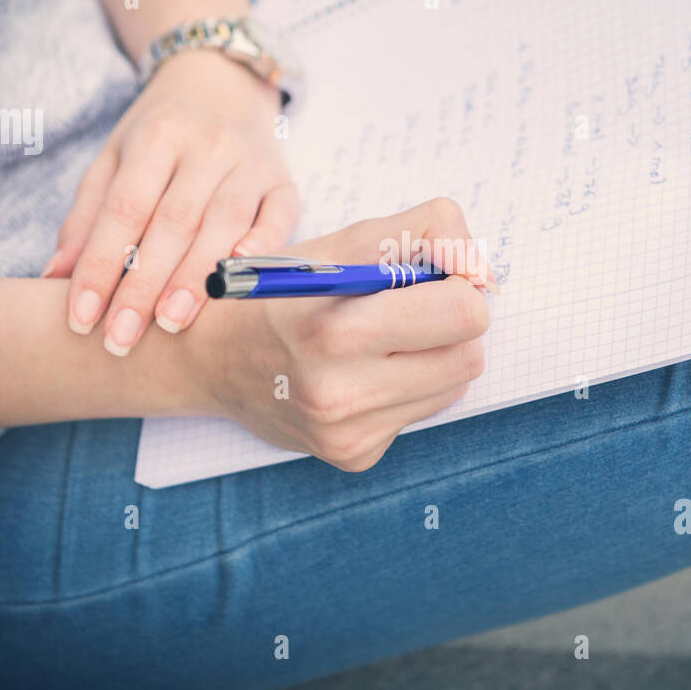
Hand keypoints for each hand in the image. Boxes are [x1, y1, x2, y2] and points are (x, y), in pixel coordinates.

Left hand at [43, 50, 299, 355]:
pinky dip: (262, 249)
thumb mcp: (114, 159)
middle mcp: (205, 147)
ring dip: (196, 278)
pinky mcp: (283, 181)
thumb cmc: (161, 132)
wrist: (223, 82)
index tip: (81, 318)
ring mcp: (249, 163)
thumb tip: (55, 279)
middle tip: (121, 338)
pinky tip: (240, 280)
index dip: (100, 266)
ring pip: (223, 224)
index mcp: (154, 140)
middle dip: (144, 285)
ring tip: (171, 323)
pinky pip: (279, 218)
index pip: (123, 211)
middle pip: (172, 223)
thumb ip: (87, 218)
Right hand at [187, 198, 494, 471]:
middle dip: (450, 323)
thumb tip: (483, 268)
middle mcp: (340, 393)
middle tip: (408, 307)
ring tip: (377, 341)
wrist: (208, 359)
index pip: (465, 312)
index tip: (430, 275)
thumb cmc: (280, 291)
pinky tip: (360, 373)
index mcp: (336, 330)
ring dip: (431, 356)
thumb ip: (421, 234)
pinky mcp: (354, 456)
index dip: (457, 284)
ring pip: (453, 385)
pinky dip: (405, 387)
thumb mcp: (340, 243)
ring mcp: (348, 433)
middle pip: (470, 354)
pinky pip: (421, 412)